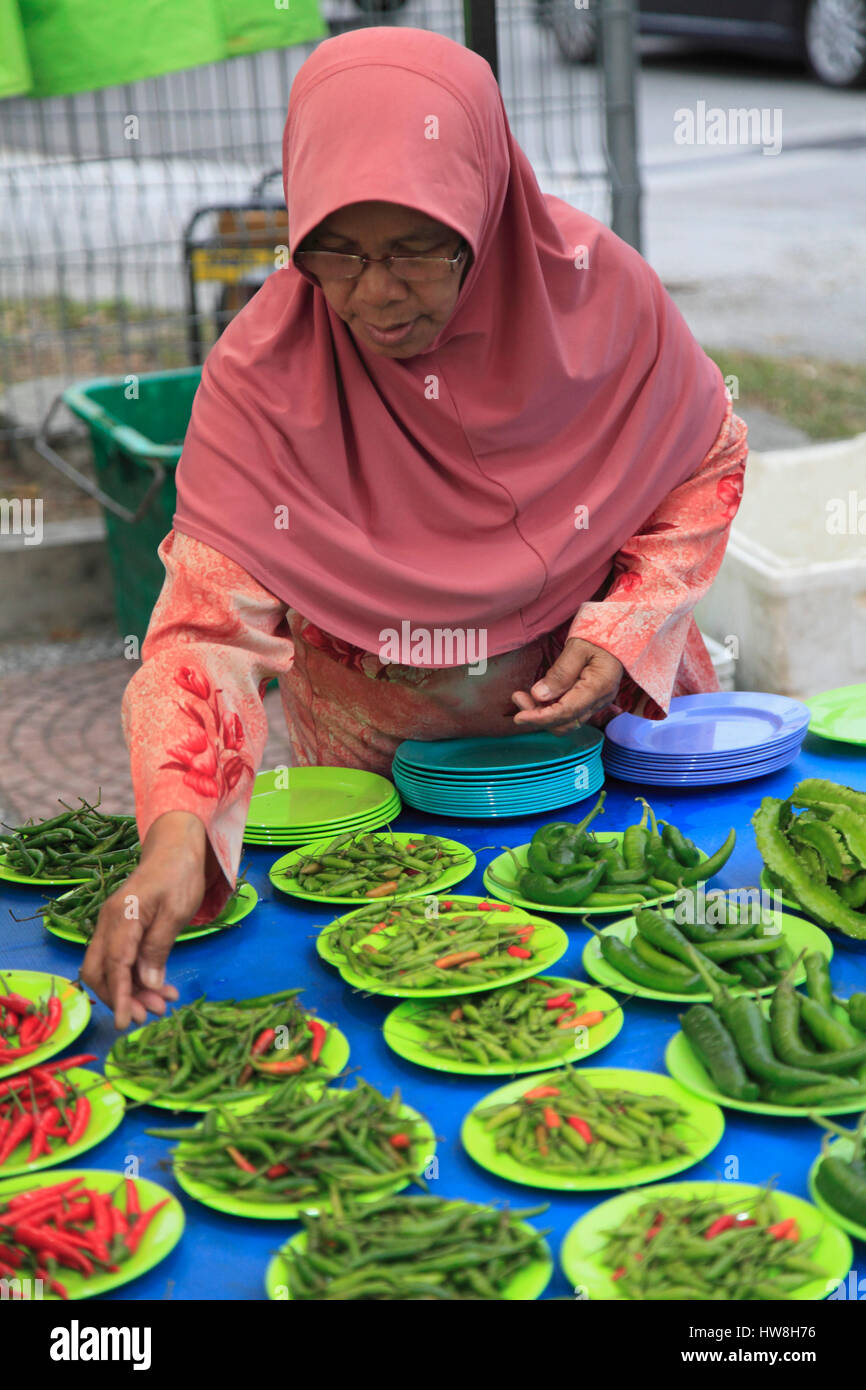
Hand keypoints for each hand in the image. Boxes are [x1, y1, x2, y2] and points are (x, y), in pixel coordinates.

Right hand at [80, 812, 207, 1028]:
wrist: (175, 848)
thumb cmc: (179, 875)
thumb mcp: (177, 911)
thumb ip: (159, 947)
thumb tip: (147, 983)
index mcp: (122, 917)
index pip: (115, 965)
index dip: (120, 997)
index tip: (125, 1023)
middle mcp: (109, 923)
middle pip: (100, 971)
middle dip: (121, 998)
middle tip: (150, 1015)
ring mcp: (112, 926)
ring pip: (109, 969)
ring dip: (131, 991)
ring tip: (162, 1005)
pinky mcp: (121, 930)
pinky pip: (121, 960)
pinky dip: (136, 977)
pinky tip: (159, 988)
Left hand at [512, 637, 623, 733]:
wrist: (623, 632)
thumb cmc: (601, 634)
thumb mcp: (578, 647)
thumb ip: (560, 672)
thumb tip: (539, 695)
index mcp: (598, 687)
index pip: (566, 712)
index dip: (541, 717)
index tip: (519, 716)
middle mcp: (599, 700)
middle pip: (565, 723)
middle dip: (538, 717)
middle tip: (518, 697)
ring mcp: (597, 702)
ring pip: (566, 721)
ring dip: (543, 714)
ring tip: (522, 696)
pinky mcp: (591, 700)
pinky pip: (569, 713)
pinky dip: (551, 709)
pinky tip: (538, 696)